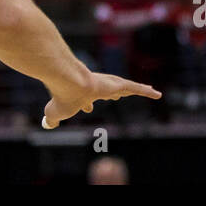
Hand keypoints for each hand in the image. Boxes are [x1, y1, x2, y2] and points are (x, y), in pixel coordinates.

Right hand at [41, 70, 161, 128]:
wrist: (68, 81)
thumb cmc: (61, 97)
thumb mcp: (54, 112)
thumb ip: (52, 118)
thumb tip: (47, 124)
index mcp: (83, 92)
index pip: (88, 98)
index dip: (88, 103)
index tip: (87, 107)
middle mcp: (98, 86)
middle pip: (111, 90)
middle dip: (116, 93)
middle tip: (119, 96)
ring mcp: (109, 84)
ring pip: (127, 87)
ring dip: (137, 90)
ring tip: (147, 91)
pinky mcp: (117, 85)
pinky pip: (136, 88)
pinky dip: (147, 92)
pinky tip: (158, 95)